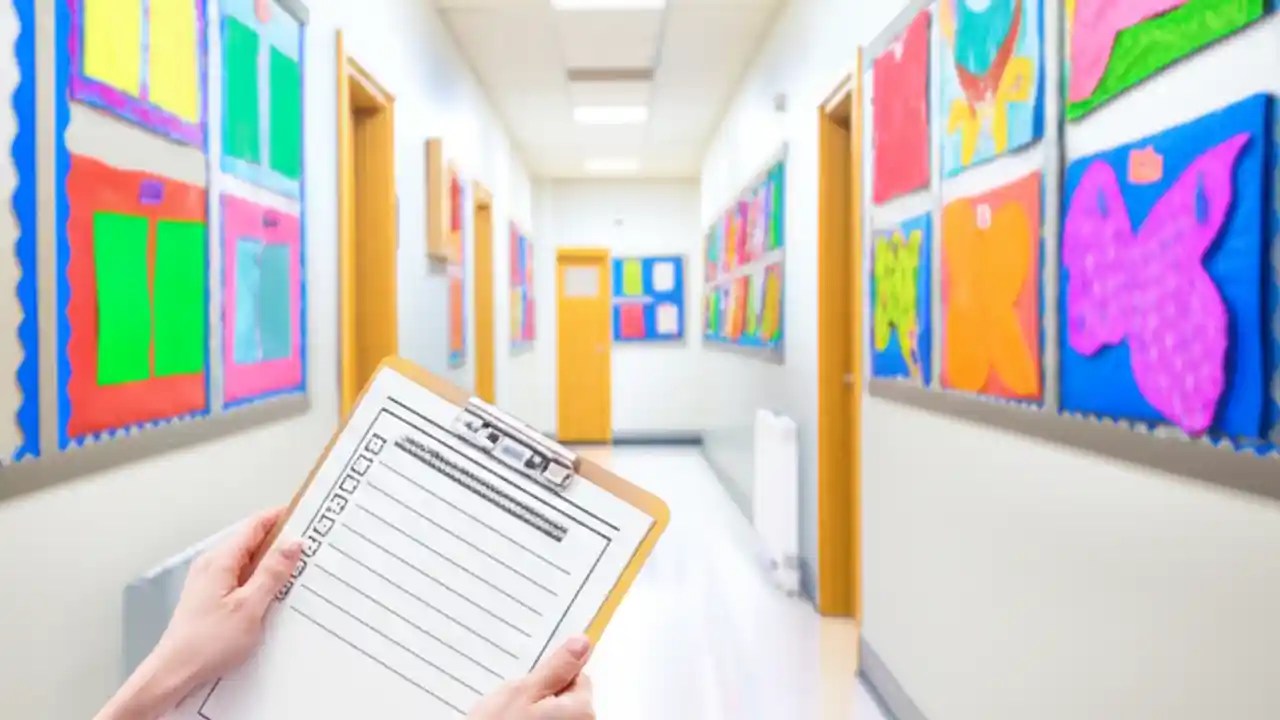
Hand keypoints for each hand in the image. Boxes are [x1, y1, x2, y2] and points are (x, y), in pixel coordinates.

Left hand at [95, 507, 301, 719]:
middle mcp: (212, 564)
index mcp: (220, 560)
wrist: (174, 673)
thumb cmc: (208, 643)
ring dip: (271, 562)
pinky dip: (260, 579)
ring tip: (297, 571)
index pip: (255, 525)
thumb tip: (293, 544)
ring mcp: (209, 580)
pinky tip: (273, 594)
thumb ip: (272, 572)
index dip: (281, 517)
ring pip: (247, 560)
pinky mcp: (210, 597)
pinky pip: (240, 577)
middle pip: (251, 541)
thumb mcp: (250, 606)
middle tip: (310, 547)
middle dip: (281, 541)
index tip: (308, 516)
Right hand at [468, 636, 595, 718]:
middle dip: (542, 701)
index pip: (578, 678)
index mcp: (582, 711)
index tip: (528, 690)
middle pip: (568, 701)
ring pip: (554, 718)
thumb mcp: (522, 692)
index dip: (550, 680)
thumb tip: (583, 644)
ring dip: (534, 718)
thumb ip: (557, 668)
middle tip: (512, 712)